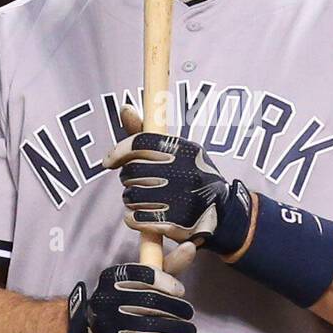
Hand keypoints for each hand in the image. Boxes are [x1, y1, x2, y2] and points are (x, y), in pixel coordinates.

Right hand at [66, 244, 196, 332]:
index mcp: (112, 278)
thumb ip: (170, 264)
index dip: (168, 284)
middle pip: (149, 305)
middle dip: (177, 313)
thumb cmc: (133, 299)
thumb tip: (191, 246)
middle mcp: (104, 301)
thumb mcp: (148, 279)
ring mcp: (106, 328)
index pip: (144, 274)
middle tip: (189, 320)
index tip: (180, 292)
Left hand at [102, 104, 252, 253]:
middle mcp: (187, 173)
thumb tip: (125, 108)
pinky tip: (137, 214)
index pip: (141, 143)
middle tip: (132, 182)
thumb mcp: (179, 151)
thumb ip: (148, 132)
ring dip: (129, 199)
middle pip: (133, 171)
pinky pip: (137, 218)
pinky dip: (132, 217)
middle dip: (126, 178)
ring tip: (138, 199)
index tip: (109, 161)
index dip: (119, 151)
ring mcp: (183, 200)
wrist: (223, 212)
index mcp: (187, 150)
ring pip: (132, 196)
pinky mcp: (177, 224)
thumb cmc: (192, 176)